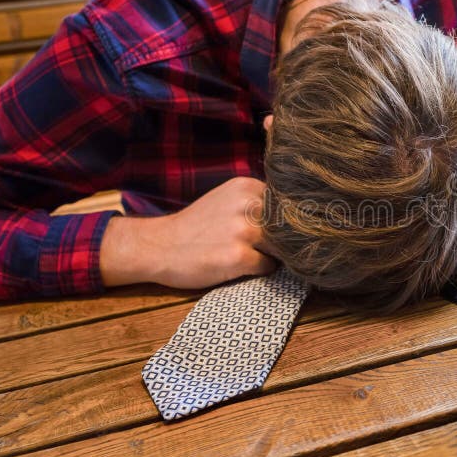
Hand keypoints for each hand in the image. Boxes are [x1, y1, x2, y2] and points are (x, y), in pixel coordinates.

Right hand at [100, 177, 276, 288]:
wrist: (159, 245)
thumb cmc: (198, 226)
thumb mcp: (228, 199)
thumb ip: (257, 202)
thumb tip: (298, 215)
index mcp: (247, 186)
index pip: (287, 203)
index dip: (287, 219)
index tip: (280, 229)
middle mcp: (247, 204)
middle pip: (289, 225)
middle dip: (284, 239)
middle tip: (267, 246)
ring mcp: (243, 231)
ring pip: (282, 247)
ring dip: (274, 255)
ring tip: (255, 254)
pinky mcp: (238, 257)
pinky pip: (269, 266)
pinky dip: (261, 269)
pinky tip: (243, 265)